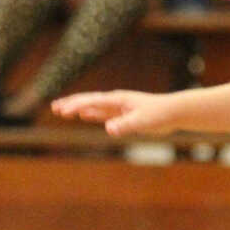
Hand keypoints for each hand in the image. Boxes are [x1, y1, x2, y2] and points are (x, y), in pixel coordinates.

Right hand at [51, 89, 176, 135]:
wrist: (175, 112)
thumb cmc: (160, 115)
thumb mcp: (142, 121)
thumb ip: (125, 125)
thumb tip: (109, 129)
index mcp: (117, 100)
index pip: (92, 101)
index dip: (76, 106)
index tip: (62, 111)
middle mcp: (115, 101)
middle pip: (88, 100)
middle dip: (71, 104)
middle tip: (54, 107)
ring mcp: (118, 107)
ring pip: (92, 106)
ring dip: (78, 107)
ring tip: (62, 110)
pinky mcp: (123, 114)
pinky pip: (101, 113)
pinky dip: (90, 113)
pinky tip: (84, 115)